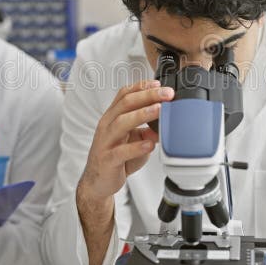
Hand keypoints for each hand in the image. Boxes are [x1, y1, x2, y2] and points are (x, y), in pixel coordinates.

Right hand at [75, 80, 173, 264]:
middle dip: (148, 96)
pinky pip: (121, 151)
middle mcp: (107, 125)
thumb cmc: (117, 157)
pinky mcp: (107, 159)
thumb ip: (148, 131)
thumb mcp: (134, 140)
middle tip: (167, 93)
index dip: (141, 86)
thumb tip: (164, 126)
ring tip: (159, 110)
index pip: (124, 94)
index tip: (159, 83)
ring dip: (142, 114)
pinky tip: (150, 144)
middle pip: (126, 103)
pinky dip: (136, 147)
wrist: (98, 182)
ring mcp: (106, 142)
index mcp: (112, 117)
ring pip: (122, 123)